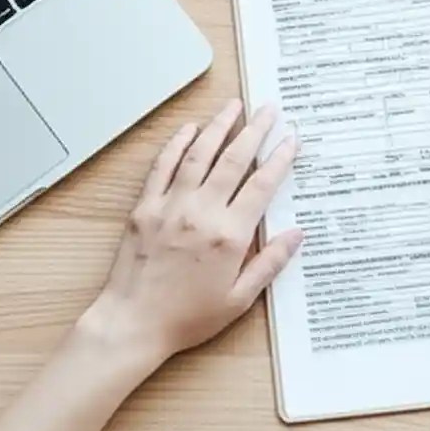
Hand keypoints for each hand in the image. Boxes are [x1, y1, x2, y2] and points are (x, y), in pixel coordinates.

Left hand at [76, 100, 302, 366]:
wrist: (133, 323)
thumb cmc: (186, 317)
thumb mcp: (239, 298)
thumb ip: (269, 263)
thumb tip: (295, 234)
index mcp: (229, 235)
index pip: (262, 185)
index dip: (279, 158)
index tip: (290, 140)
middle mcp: (201, 213)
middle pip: (233, 160)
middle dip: (254, 130)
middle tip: (268, 110)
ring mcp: (171, 206)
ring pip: (199, 155)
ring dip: (218, 127)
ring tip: (233, 107)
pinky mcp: (145, 208)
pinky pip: (163, 167)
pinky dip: (177, 144)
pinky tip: (189, 130)